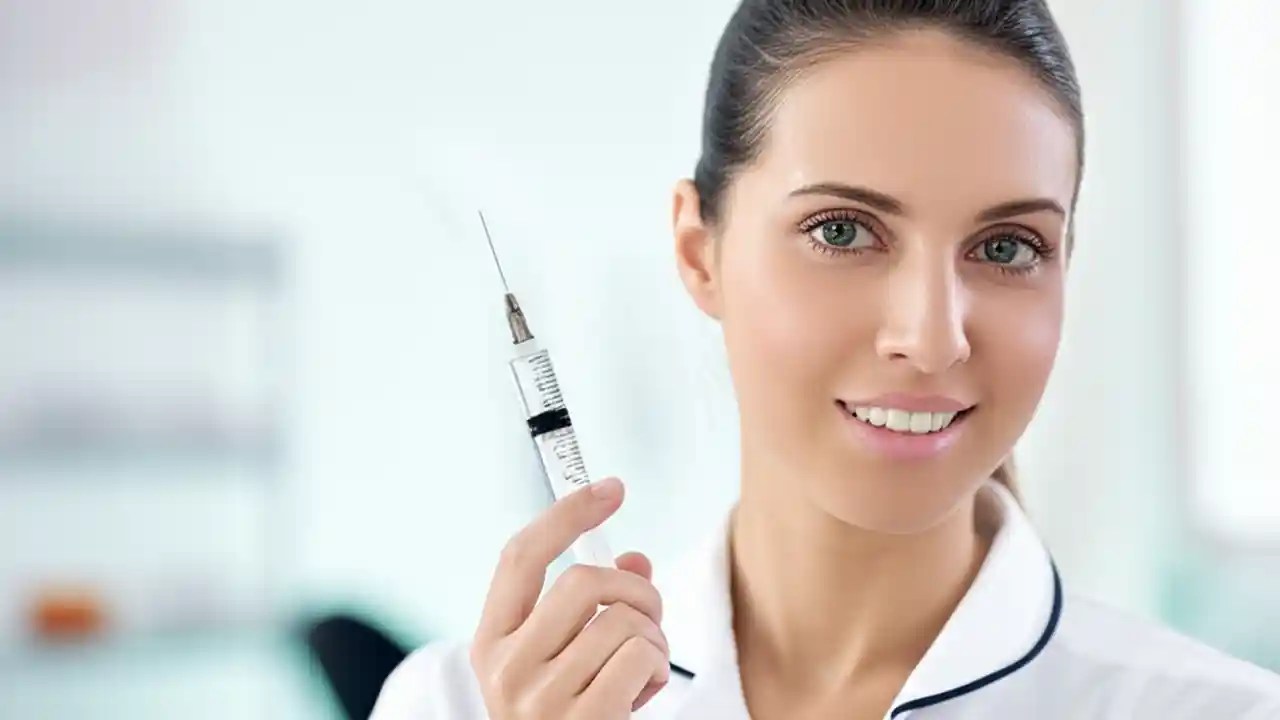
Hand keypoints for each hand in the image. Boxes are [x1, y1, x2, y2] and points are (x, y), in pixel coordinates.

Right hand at [470, 477, 669, 718]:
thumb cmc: (570, 718)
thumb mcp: (565, 661)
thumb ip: (594, 608)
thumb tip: (636, 562)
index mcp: (490, 641)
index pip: (521, 555)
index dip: (567, 513)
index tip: (610, 487)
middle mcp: (505, 667)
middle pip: (584, 581)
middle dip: (635, 590)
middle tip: (648, 614)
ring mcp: (539, 698)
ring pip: (623, 619)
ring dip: (652, 638)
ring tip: (637, 670)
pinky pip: (641, 656)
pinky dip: (656, 669)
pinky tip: (639, 697)